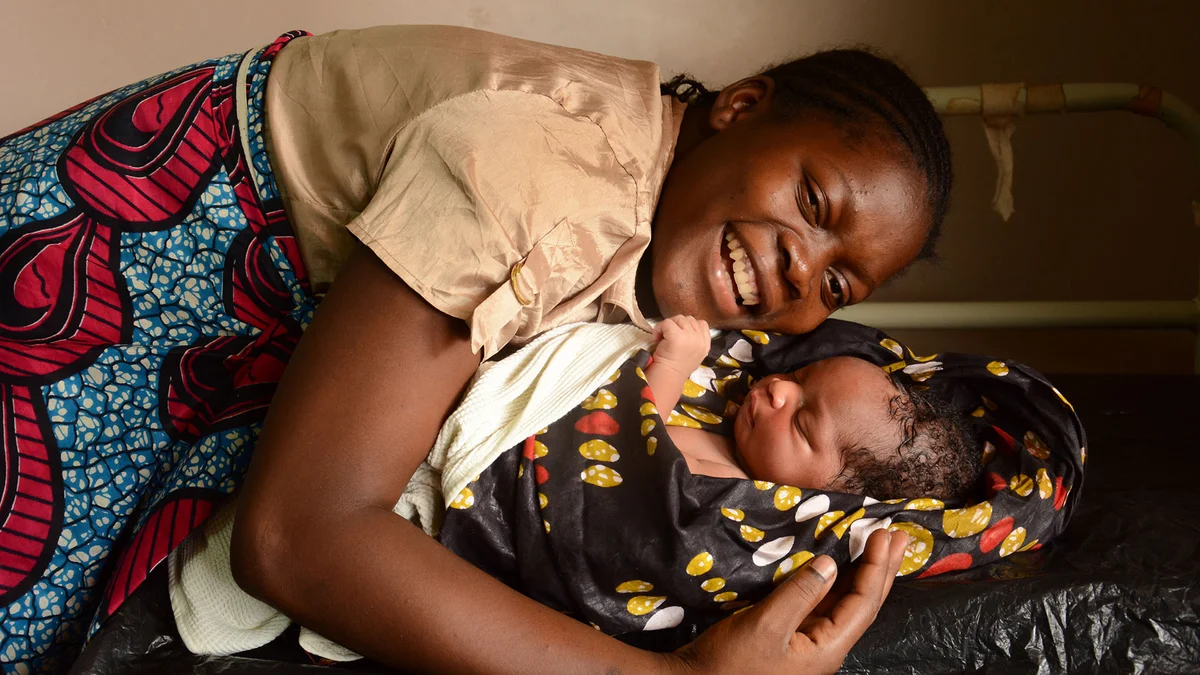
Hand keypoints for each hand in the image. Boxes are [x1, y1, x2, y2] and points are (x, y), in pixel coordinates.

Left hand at [653, 315, 710, 373]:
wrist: (667, 378)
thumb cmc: (676, 368)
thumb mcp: (693, 354)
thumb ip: (694, 341)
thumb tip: (684, 329)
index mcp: (706, 345)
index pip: (702, 324)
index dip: (688, 326)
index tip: (679, 336)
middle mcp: (700, 340)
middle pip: (689, 319)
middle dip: (677, 325)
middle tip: (668, 337)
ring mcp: (690, 337)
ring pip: (678, 318)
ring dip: (668, 326)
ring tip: (662, 338)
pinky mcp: (677, 336)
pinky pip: (667, 322)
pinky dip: (659, 328)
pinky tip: (656, 339)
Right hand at [664, 529, 908, 674]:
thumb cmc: (730, 663)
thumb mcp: (765, 625)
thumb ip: (800, 593)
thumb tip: (830, 564)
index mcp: (827, 649)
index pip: (862, 603)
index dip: (876, 568)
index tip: (885, 534)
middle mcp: (826, 647)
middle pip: (862, 604)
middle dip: (882, 569)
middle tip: (900, 536)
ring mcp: (810, 643)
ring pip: (845, 603)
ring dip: (863, 572)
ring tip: (880, 545)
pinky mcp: (793, 637)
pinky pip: (824, 605)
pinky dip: (836, 581)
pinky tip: (840, 566)